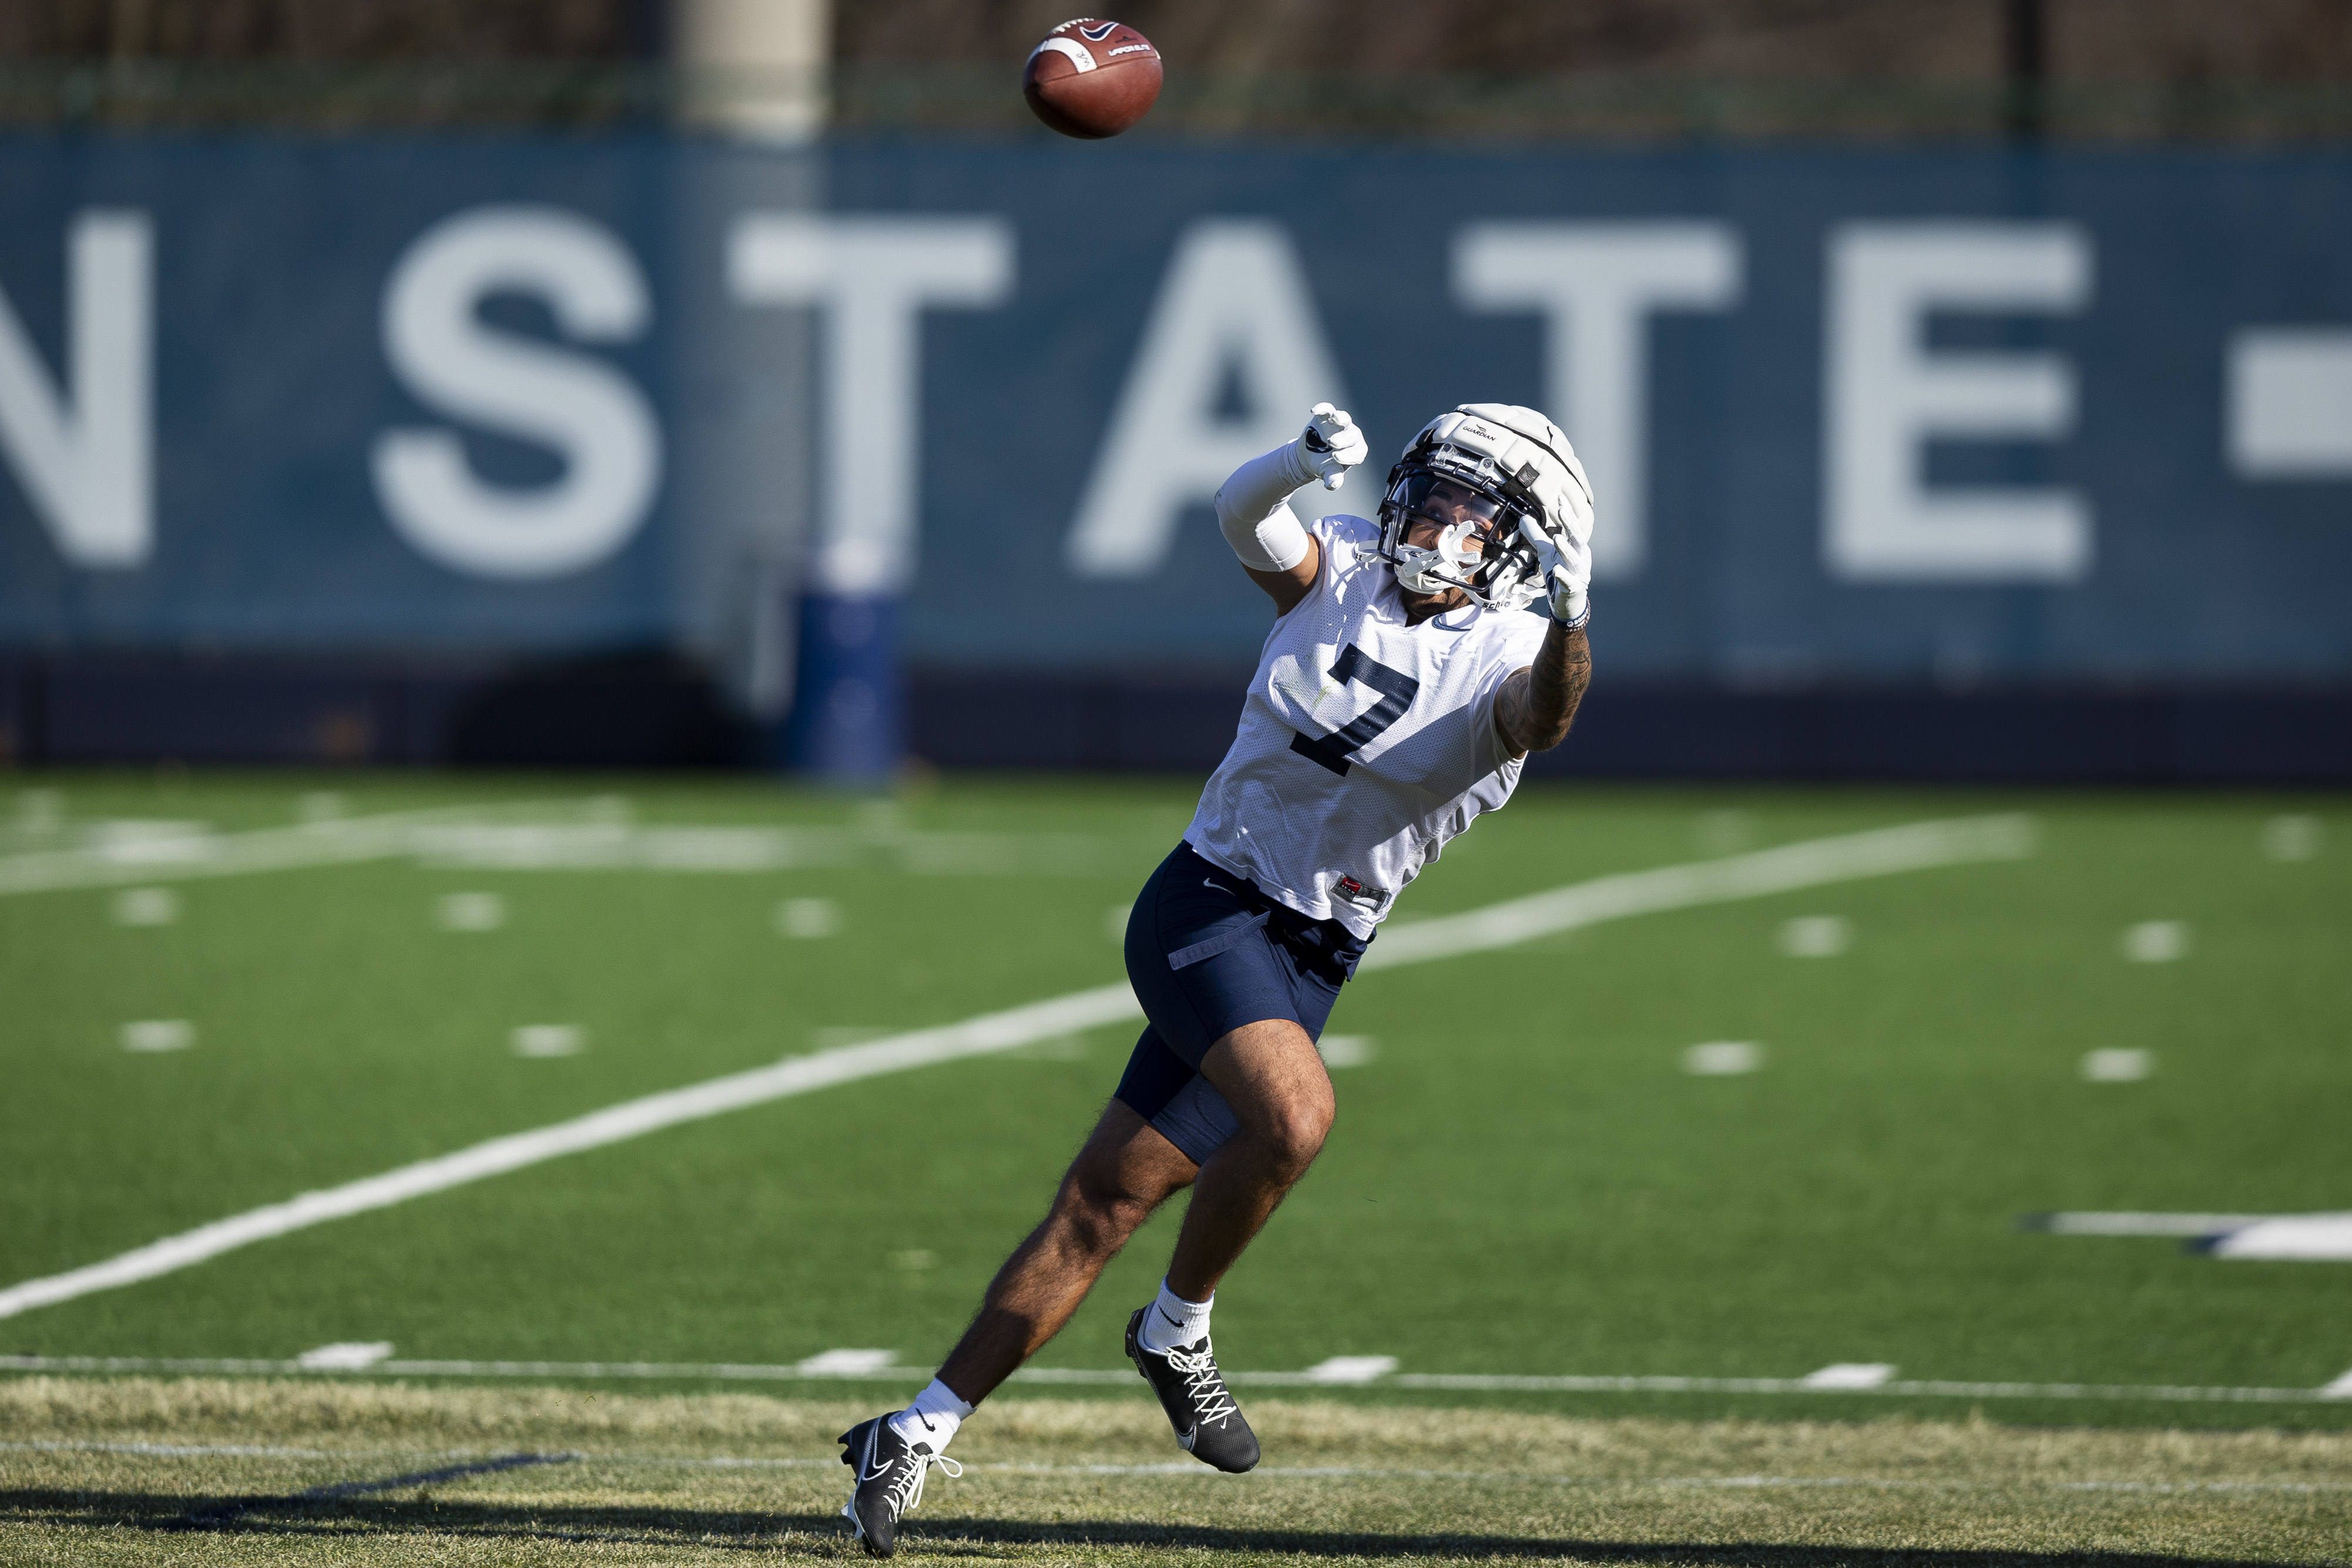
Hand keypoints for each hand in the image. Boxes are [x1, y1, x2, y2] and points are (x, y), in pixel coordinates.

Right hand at [1293, 402, 1367, 490]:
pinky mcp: (1327, 416)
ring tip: (1334, 419)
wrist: (1310, 457)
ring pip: (1344, 418)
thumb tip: (1332, 484)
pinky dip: (1322, 408)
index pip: (1359, 451)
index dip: (1349, 454)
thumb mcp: (1328, 473)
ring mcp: (1339, 425)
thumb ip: (1333, 478)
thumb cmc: (1324, 465)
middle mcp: (1351, 435)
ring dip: (1340, 418)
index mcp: (1356, 450)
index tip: (1335, 457)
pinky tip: (1314, 411)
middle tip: (1332, 443)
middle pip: (1353, 434)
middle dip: (1344, 438)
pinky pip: (1327, 409)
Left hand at [1519, 514, 1591, 628]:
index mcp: (1576, 546)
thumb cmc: (1560, 573)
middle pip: (1577, 537)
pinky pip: (1569, 580)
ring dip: (1566, 548)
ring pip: (1574, 558)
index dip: (1567, 511)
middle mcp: (1580, 556)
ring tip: (1557, 538)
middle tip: (1562, 509)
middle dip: (1570, 523)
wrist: (1568, 601)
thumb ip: (1536, 535)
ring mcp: (1579, 572)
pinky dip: (1563, 574)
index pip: (1572, 525)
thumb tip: (1524, 518)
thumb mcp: (1546, 552)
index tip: (1561, 495)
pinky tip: (1556, 570)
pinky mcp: (1574, 587)